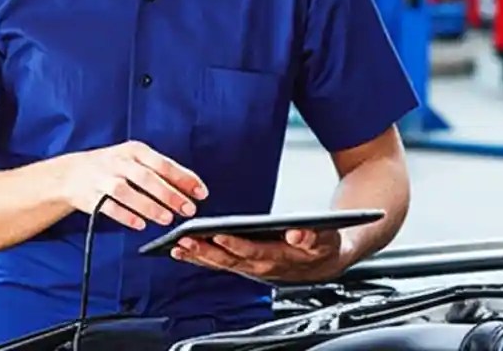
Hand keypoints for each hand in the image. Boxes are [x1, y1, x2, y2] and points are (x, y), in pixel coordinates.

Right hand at [58, 140, 207, 230]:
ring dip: (150, 206)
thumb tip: (190, 189)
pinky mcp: (91, 196)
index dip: (184, 179)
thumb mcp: (135, 160)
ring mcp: (103, 178)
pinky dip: (126, 216)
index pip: (164, 164)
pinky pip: (110, 207)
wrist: (70, 174)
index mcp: (135, 151)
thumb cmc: (113, 167)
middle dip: (170, 195)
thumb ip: (160, 172)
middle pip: (148, 178)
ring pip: (128, 192)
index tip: (201, 193)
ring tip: (167, 219)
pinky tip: (140, 224)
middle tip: (188, 210)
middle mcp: (120, 162)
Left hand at [171, 228, 352, 282]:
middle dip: (206, 251)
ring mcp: (252, 268)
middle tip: (185, 239)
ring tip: (177, 246)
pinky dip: (201, 258)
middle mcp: (263, 267)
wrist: (325, 261)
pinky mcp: (246, 265)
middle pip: (230, 261)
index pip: (254, 253)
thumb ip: (313, 236)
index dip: (236, 245)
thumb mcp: (326, 238)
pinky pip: (220, 264)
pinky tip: (184, 251)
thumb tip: (297, 234)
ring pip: (221, 264)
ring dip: (198, 256)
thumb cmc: (323, 245)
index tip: (219, 235)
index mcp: (281, 259)